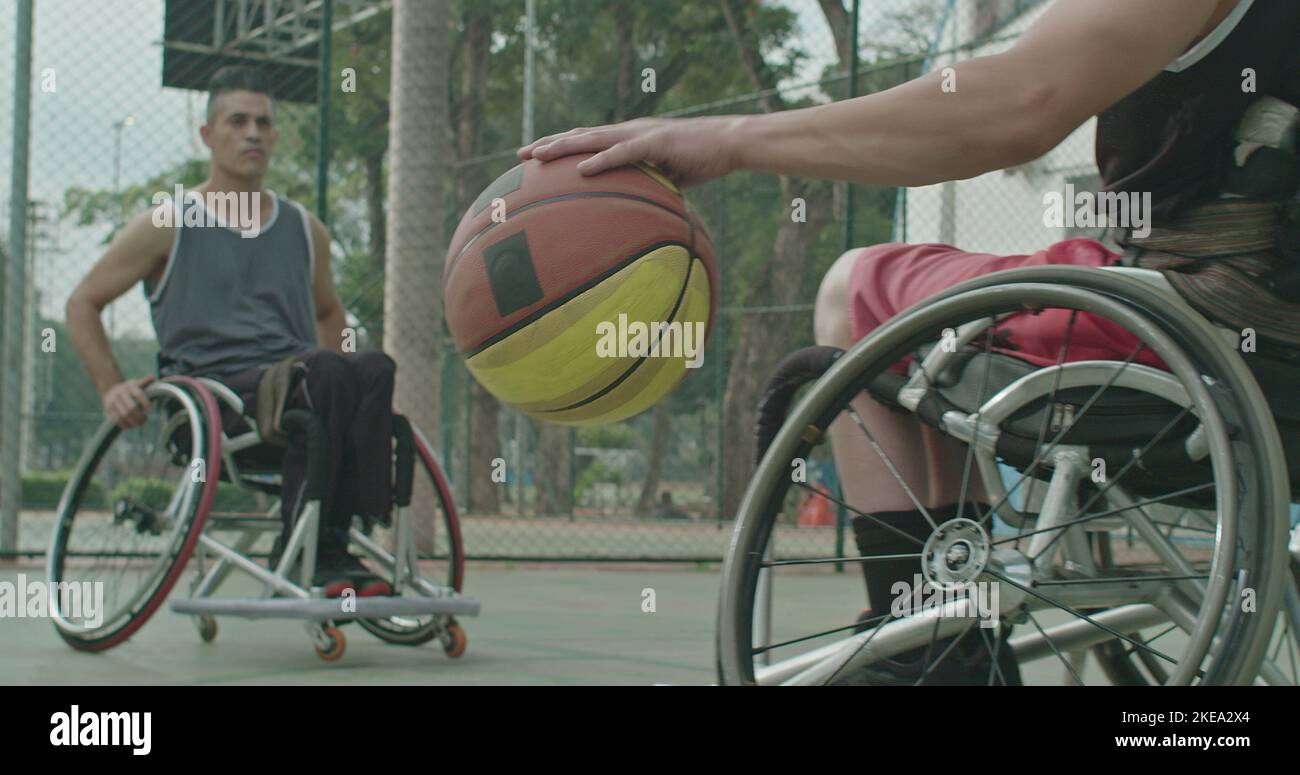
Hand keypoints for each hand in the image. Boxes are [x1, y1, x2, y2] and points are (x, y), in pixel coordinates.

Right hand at [103, 376, 153, 428]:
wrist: (111, 389)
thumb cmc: (130, 388)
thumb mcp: (137, 383)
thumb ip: (145, 382)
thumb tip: (153, 377)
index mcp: (129, 386)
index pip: (138, 394)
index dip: (145, 403)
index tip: (151, 411)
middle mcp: (120, 393)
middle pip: (131, 408)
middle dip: (140, 416)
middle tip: (145, 420)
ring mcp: (113, 401)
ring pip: (124, 415)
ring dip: (133, 422)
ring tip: (140, 424)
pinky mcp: (108, 409)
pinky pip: (116, 419)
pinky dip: (125, 425)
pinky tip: (131, 426)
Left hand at [517, 115, 745, 188]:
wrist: (731, 144)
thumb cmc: (703, 161)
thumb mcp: (669, 179)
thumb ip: (649, 189)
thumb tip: (636, 213)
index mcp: (630, 139)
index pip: (587, 140)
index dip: (559, 146)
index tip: (532, 158)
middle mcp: (629, 131)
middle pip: (580, 136)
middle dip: (548, 144)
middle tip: (518, 156)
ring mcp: (641, 134)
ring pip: (593, 138)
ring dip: (563, 147)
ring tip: (537, 156)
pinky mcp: (657, 142)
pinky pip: (623, 153)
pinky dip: (601, 160)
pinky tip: (581, 169)